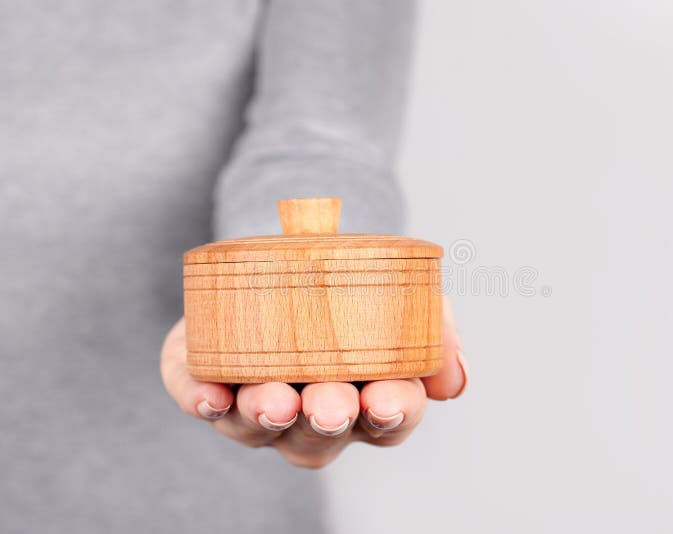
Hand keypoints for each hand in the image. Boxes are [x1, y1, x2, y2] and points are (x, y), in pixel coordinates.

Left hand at [160, 296, 467, 467]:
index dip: (391, 414)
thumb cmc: (355, 287)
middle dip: (325, 420)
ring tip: (272, 398)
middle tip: (329, 404)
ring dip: (264, 416)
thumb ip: (436, 331)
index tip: (387, 398)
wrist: (296, 252)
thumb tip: (454, 380)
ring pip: (257, 428)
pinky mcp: (208, 373)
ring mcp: (256, 398)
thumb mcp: (406, 297)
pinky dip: (201, 398)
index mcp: (365, 397)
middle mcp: (309, 413)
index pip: (387, 420)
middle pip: (318, 438)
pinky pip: (198, 397)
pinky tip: (209, 396)